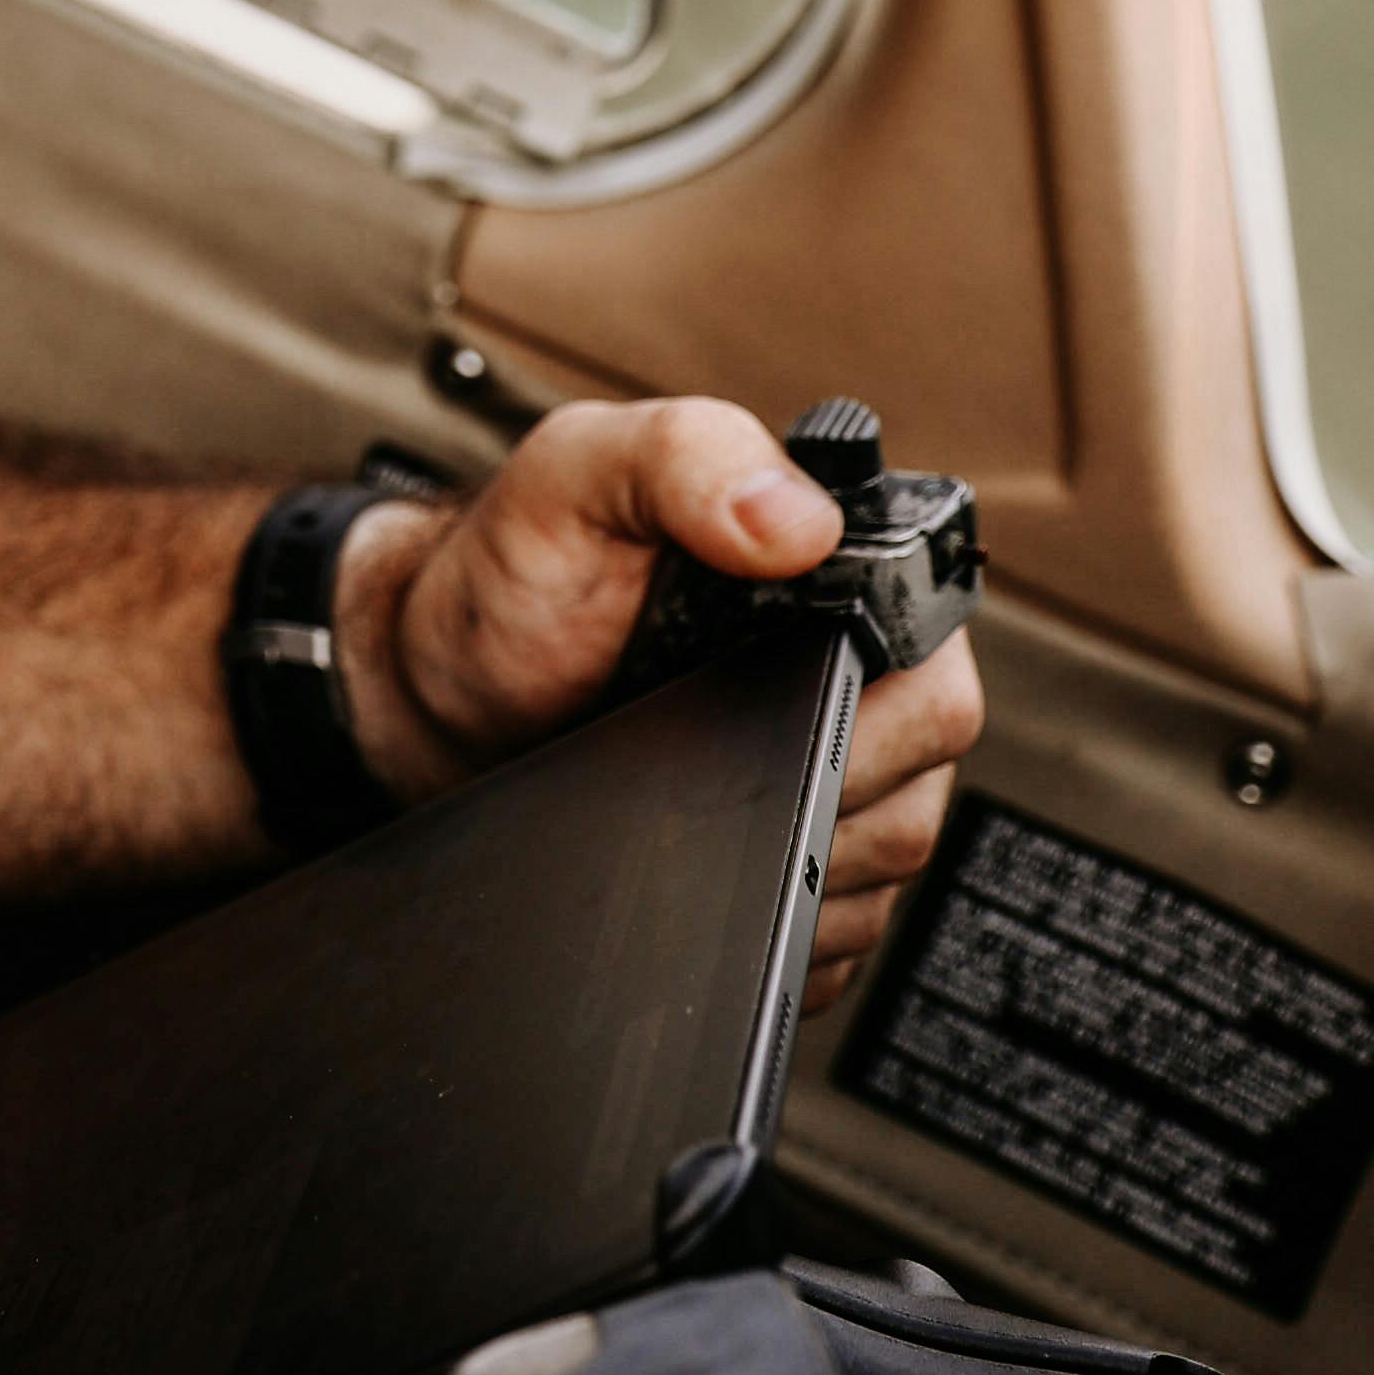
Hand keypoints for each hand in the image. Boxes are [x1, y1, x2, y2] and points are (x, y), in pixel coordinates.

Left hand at [332, 397, 983, 1015]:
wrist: (443, 693)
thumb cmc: (511, 580)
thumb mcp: (575, 478)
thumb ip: (682, 456)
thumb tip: (799, 519)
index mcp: (830, 563)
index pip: (930, 645)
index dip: (872, 692)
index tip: (780, 716)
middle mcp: (853, 663)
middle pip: (926, 762)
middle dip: (824, 784)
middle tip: (720, 768)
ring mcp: (835, 767)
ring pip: (892, 852)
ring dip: (805, 857)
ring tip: (705, 814)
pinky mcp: (801, 853)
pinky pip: (846, 918)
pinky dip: (789, 919)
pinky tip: (720, 878)